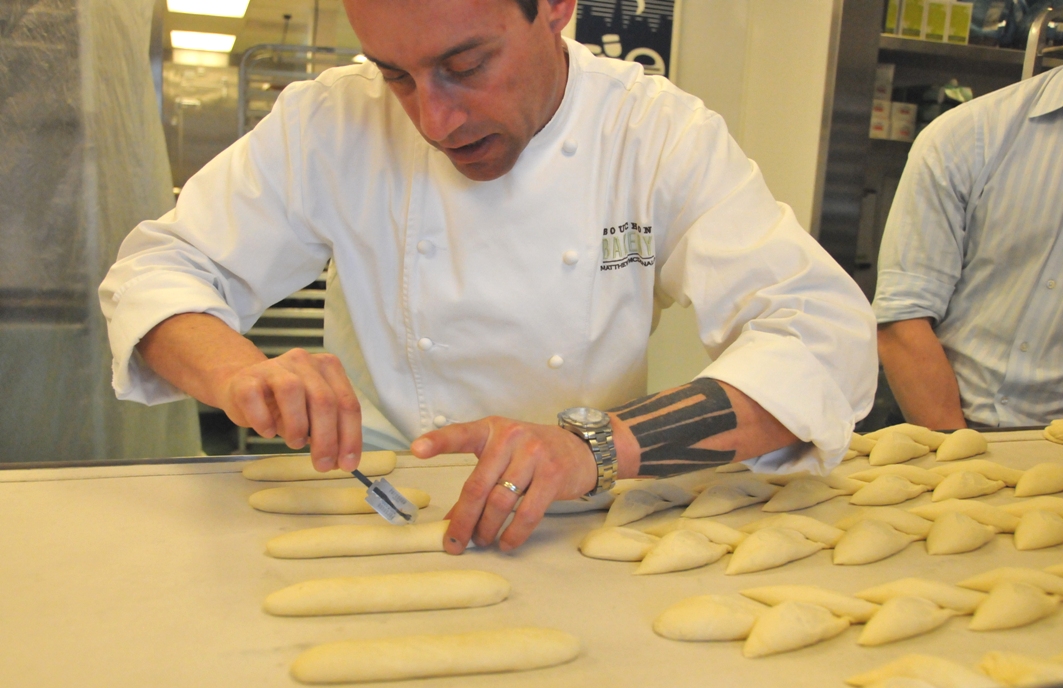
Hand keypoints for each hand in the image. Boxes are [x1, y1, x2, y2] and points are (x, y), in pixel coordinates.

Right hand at [219, 349, 361, 470]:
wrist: (243, 386)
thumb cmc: (284, 403)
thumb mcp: (312, 414)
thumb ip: (329, 430)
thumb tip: (340, 461)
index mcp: (328, 368)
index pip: (347, 403)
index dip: (350, 436)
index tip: (347, 464)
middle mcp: (304, 361)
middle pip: (323, 399)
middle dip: (327, 438)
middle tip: (323, 465)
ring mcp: (273, 367)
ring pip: (292, 391)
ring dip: (297, 425)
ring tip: (295, 444)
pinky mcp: (246, 379)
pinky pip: (254, 397)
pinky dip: (263, 419)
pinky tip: (268, 433)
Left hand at [410, 417, 598, 553]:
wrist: (581, 449)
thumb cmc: (533, 453)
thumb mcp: (503, 454)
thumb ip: (480, 478)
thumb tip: (452, 520)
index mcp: (492, 429)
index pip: (460, 434)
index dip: (438, 442)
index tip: (416, 449)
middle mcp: (511, 438)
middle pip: (478, 485)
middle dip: (463, 519)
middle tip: (453, 542)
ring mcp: (534, 455)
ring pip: (500, 502)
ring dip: (487, 529)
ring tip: (482, 541)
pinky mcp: (553, 476)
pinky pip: (528, 513)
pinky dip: (514, 534)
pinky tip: (506, 543)